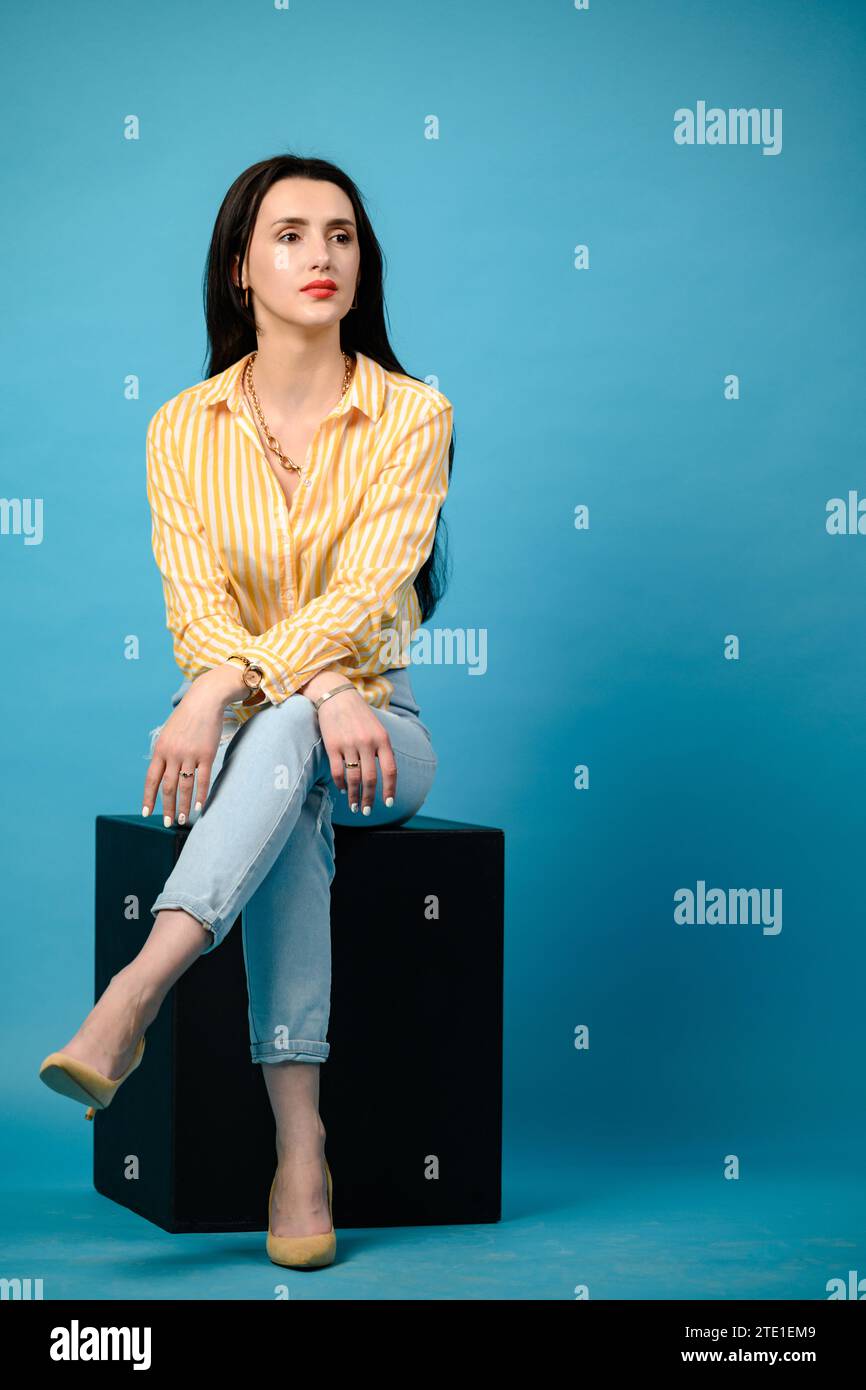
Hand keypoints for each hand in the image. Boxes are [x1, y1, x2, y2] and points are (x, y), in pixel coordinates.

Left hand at [143, 676, 229, 824]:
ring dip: (183, 805)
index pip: (151, 779)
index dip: (148, 798)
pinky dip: (200, 795)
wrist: (205, 700)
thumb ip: (164, 753)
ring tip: (182, 819)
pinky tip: (198, 806)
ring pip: (185, 786)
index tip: (147, 813)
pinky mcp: (206, 754)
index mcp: (160, 750)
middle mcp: (173, 754)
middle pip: (168, 787)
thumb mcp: (168, 734)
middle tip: (168, 823)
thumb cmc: (186, 718)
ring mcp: (190, 755)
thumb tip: (162, 774)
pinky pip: (202, 779)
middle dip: (167, 807)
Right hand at [316, 688, 396, 813]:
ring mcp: (349, 744)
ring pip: (354, 778)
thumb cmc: (359, 715)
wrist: (337, 696)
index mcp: (382, 739)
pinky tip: (343, 790)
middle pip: (371, 778)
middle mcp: (367, 743)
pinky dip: (341, 784)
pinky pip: (338, 771)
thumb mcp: (377, 728)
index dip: (390, 789)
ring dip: (355, 796)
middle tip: (367, 811)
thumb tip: (384, 776)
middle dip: (369, 798)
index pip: (390, 770)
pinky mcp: (333, 745)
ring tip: (354, 807)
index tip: (388, 803)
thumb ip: (381, 749)